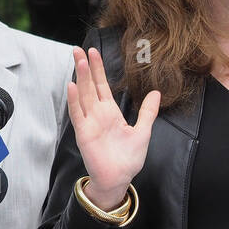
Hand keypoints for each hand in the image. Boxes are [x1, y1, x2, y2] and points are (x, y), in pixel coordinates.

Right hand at [67, 46, 159, 209]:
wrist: (119, 179)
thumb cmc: (128, 158)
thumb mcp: (143, 131)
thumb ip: (148, 112)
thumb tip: (156, 93)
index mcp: (110, 113)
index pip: (102, 86)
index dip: (98, 69)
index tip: (93, 53)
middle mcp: (98, 115)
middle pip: (90, 86)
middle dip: (85, 68)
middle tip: (79, 49)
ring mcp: (89, 123)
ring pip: (83, 96)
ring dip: (80, 78)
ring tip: (78, 60)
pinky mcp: (84, 134)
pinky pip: (77, 114)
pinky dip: (74, 100)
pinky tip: (72, 86)